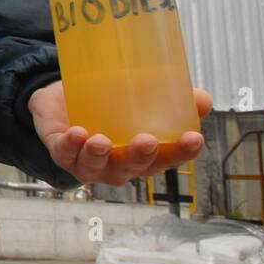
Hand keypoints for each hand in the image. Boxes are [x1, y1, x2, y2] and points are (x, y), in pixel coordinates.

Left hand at [29, 80, 212, 184]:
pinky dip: (70, 146)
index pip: (166, 158)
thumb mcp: (135, 96)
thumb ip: (168, 96)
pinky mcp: (61, 151)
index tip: (194, 138)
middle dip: (140, 157)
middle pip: (132, 168)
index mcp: (140, 154)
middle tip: (147, 141)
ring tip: (101, 141)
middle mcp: (116, 164)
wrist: (60, 101)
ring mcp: (88, 162)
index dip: (181, 152)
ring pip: (94, 167)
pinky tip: (76, 133)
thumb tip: (202, 97)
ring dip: (98, 155)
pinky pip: (65, 154)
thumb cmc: (103, 106)